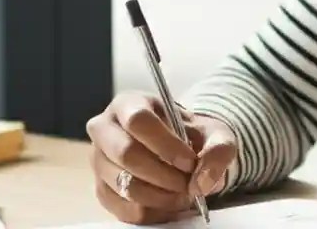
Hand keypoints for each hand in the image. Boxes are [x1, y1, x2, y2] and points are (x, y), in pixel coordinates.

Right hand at [86, 92, 237, 225]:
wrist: (181, 152)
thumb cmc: (192, 136)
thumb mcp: (214, 134)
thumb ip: (218, 151)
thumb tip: (202, 182)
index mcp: (129, 104)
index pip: (138, 120)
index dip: (166, 145)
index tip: (190, 162)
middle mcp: (105, 130)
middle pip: (126, 154)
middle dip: (164, 175)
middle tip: (189, 184)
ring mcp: (99, 161)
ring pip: (124, 185)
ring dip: (161, 196)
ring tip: (184, 194)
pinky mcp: (102, 190)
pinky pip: (124, 209)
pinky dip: (153, 212)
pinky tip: (171, 205)